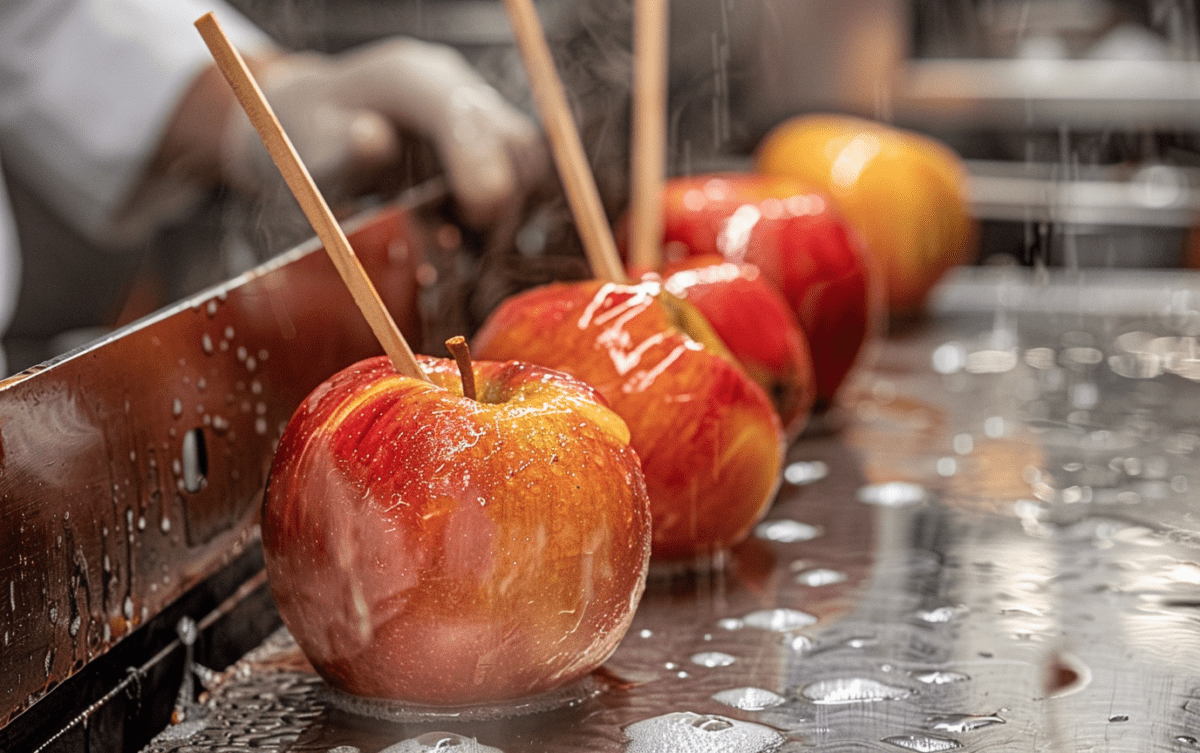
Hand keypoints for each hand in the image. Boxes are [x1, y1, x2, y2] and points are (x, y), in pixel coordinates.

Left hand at [221, 38, 548, 226]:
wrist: (314, 127)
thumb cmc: (304, 137)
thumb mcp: (304, 145)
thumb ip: (337, 146)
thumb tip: (373, 140)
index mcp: (408, 77)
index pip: (461, 110)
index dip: (479, 158)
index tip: (482, 210)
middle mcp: (455, 90)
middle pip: (514, 141)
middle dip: (503, 200)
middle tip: (475, 252)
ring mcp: (478, 120)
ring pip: (527, 167)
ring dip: (510, 217)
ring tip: (475, 255)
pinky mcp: (489, 151)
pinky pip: (520, 187)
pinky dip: (506, 222)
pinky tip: (475, 247)